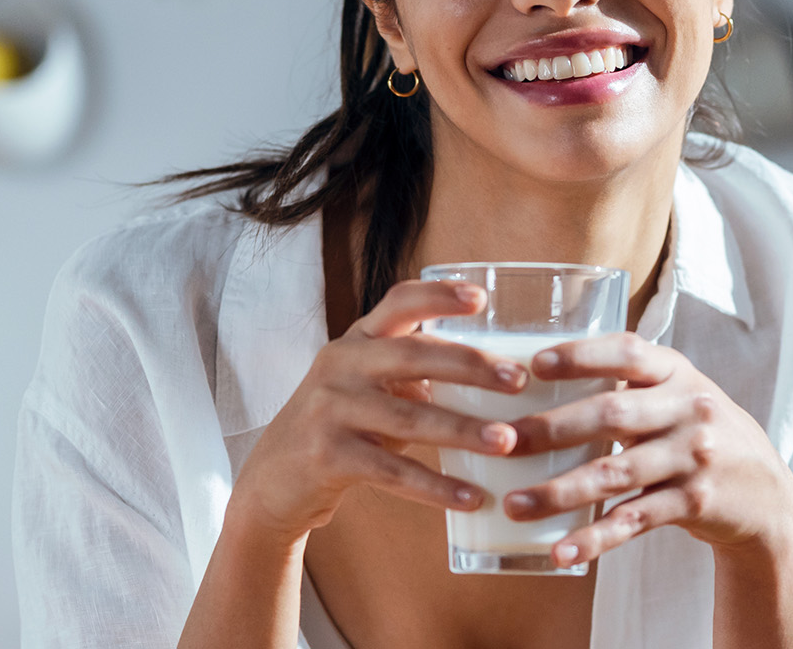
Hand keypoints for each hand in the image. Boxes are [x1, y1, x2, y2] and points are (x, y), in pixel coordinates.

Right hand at [230, 280, 528, 541]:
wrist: (272, 482)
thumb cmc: (341, 429)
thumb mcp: (368, 389)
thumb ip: (413, 375)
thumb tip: (495, 376)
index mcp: (355, 342)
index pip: (398, 303)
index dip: (439, 295)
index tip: (483, 299)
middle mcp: (339, 366)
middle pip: (412, 355)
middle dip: (471, 367)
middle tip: (519, 381)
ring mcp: (329, 410)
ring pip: (408, 418)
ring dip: (464, 431)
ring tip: (508, 441)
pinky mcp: (327, 457)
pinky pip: (393, 472)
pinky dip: (436, 487)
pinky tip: (471, 497)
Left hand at [501, 332, 792, 568]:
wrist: (765, 491)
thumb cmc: (696, 431)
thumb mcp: (678, 392)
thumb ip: (628, 382)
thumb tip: (534, 375)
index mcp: (676, 371)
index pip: (626, 352)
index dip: (580, 356)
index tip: (532, 365)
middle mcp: (688, 409)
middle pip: (612, 416)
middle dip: (551, 429)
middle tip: (501, 443)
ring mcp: (694, 457)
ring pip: (615, 474)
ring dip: (559, 492)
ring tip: (514, 504)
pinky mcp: (694, 503)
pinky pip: (634, 521)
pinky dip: (595, 538)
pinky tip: (560, 551)